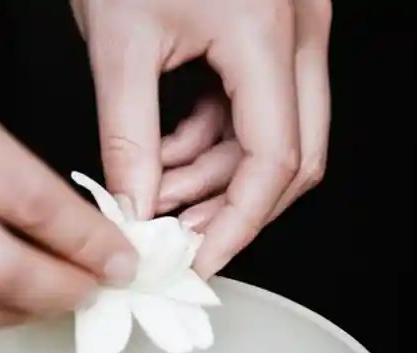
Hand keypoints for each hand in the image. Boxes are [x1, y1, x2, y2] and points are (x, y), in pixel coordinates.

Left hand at [71, 0, 331, 276]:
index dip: (238, 223)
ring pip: (277, 134)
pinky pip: (260, 105)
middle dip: (232, 206)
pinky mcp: (275, 27)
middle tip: (177, 237)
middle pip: (293, 155)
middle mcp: (300, 28)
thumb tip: (134, 207)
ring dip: (218, 174)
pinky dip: (216, 138)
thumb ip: (127, 135)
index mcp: (265, 30)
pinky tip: (166, 153)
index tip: (200, 260)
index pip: (275, 157)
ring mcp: (295, 27)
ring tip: (154, 192)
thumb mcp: (116, 42)